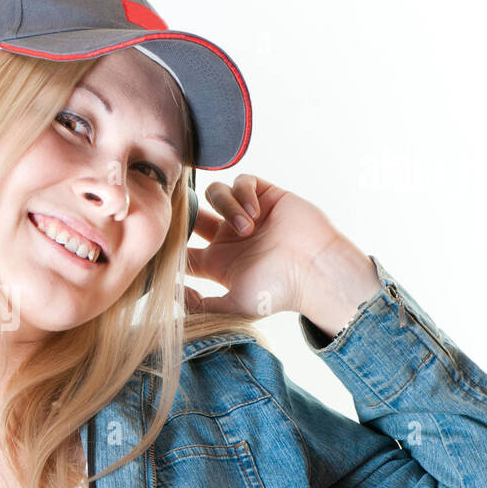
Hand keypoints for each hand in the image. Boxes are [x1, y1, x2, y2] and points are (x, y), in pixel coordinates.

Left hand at [183, 173, 377, 329]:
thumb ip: (200, 305)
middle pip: (194, 213)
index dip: (173, 241)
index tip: (170, 241)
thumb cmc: (279, 292)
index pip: (183, 247)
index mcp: (218, 262)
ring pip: (216, 193)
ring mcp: (248, 215)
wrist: (316, 271)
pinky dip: (244, 194)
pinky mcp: (266, 196)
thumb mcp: (234, 306)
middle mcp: (229, 237)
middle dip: (190, 212)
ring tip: (247, 229)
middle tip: (194, 218)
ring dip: (227, 208)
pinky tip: (256, 214)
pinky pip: (242, 181)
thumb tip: (171, 293)